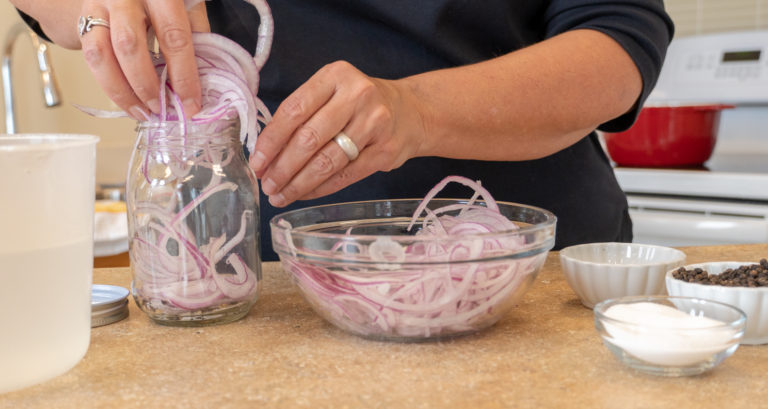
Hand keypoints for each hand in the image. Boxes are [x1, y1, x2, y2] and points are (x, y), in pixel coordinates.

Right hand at [78, 0, 208, 118]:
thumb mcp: (187, 3)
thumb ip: (196, 35)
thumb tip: (200, 81)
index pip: (173, 37)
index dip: (183, 76)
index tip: (191, 103)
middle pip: (130, 46)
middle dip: (146, 86)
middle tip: (160, 109)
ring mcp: (99, 5)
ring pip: (101, 53)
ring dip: (121, 91)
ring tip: (141, 111)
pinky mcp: (84, 17)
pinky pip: (90, 55)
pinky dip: (108, 84)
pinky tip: (126, 99)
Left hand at [250, 61, 425, 207]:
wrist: (411, 112)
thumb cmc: (358, 105)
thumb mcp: (331, 94)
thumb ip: (301, 116)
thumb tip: (266, 156)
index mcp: (336, 75)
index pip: (294, 110)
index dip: (271, 141)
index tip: (256, 163)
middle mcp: (357, 95)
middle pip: (309, 138)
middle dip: (283, 167)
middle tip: (267, 185)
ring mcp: (375, 123)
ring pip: (327, 160)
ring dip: (299, 183)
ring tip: (280, 195)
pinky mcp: (386, 150)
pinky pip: (345, 175)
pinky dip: (321, 188)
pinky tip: (304, 194)